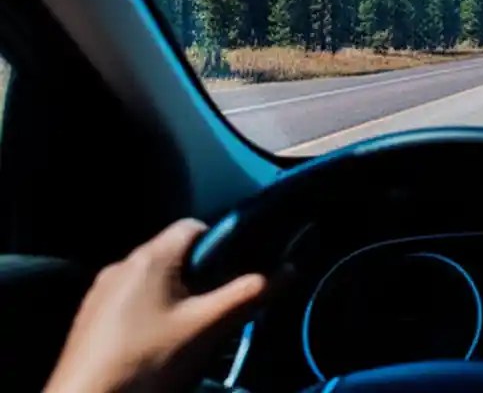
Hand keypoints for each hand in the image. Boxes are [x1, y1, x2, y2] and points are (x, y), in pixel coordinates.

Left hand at [44, 219, 267, 392]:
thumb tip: (287, 271)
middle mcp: (121, 265)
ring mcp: (100, 292)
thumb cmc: (150, 360)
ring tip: (187, 332)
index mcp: (150, 258)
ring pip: (152, 280)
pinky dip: (149, 313)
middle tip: (214, 310)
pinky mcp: (90, 316)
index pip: (194, 226)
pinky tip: (156, 344)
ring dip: (174, 297)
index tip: (234, 274)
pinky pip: (130, 300)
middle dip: (199, 277)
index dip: (221, 244)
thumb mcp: (207, 327)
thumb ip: (248, 295)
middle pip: (173, 255)